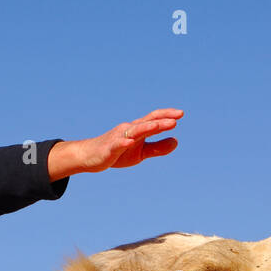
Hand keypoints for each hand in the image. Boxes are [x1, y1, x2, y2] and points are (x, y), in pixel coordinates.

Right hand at [47, 108, 182, 180]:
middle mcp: (128, 130)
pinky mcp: (109, 149)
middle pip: (146, 123)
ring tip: (159, 126)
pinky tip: (129, 143)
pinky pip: (117, 145)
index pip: (153, 119)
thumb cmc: (118, 153)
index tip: (180, 114)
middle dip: (160, 121)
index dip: (166, 115)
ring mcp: (118, 138)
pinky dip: (123, 143)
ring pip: (134, 131)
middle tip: (175, 119)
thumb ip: (157, 148)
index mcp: (137, 129)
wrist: (90, 156)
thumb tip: (176, 141)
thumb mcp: (140, 153)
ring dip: (147, 128)